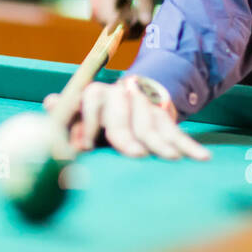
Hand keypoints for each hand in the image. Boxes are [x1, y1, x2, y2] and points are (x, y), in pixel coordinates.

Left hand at [43, 76, 209, 160]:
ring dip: (163, 142)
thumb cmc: (99, 116)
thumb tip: (49, 102)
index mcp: (97, 93)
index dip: (88, 123)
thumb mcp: (80, 113)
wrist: (134, 93)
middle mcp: (122, 94)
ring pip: (152, 123)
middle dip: (128, 135)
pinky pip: (178, 132)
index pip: (92, 100)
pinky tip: (202, 158)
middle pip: (124, 113)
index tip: (87, 146)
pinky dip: (190, 146)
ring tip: (170, 158)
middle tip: (135, 154)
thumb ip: (67, 114)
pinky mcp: (166, 116)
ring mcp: (146, 104)